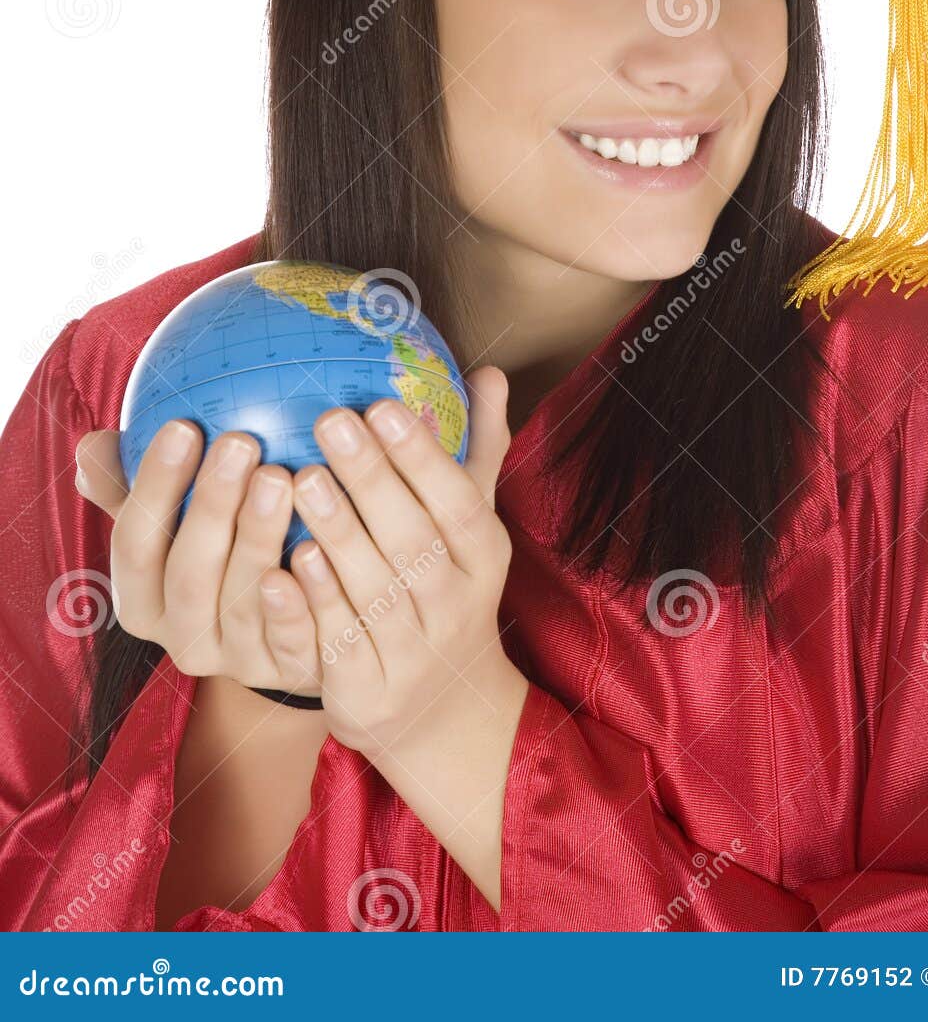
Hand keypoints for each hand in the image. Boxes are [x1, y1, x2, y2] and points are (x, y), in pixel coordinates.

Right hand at [74, 421, 320, 694]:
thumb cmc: (224, 547)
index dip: (154, 487)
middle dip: (211, 504)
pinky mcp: (289, 673)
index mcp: (142, 600)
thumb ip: (132, 484)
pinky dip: (298, 600)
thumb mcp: (175, 520)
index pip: (134, 544)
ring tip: (280, 477)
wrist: (296, 626)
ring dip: (257, 538)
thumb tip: (92, 448)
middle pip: (189, 574)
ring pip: (242, 604)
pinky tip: (313, 549)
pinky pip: (292, 641)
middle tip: (241, 441)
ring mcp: (236, 662)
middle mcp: (183, 639)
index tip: (182, 425)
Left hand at [262, 365, 522, 766]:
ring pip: (373, 591)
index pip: (458, 502)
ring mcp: (412, 654)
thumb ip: (475, 450)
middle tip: (328, 420)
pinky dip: (312, 606)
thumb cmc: (444, 591)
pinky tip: (283, 566)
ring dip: (337, 535)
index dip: (422, 457)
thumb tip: (486, 372)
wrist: (442, 714)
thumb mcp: (468, 527)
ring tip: (300, 480)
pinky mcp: (367, 691)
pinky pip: (337, 644)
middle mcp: (454, 605)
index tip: (382, 405)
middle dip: (371, 479)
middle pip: (412, 541)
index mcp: (483, 557)